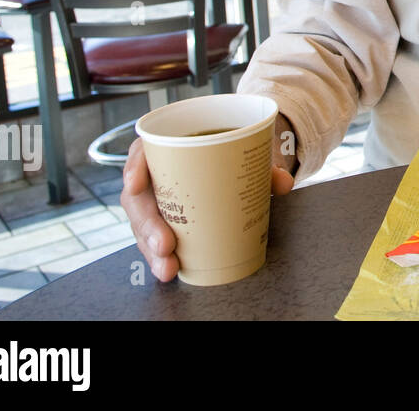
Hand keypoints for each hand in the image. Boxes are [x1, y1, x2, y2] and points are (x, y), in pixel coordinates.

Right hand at [121, 114, 296, 282]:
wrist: (233, 160)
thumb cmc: (230, 152)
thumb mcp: (246, 153)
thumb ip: (264, 166)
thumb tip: (284, 183)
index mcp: (165, 147)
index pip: (140, 152)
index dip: (133, 168)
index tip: (136, 185)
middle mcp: (153, 175)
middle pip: (138, 199)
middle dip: (148, 225)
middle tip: (165, 245)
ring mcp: (155, 201)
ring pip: (142, 225)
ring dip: (151, 249)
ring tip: (169, 267)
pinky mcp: (163, 221)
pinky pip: (153, 238)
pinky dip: (160, 256)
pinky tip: (169, 270)